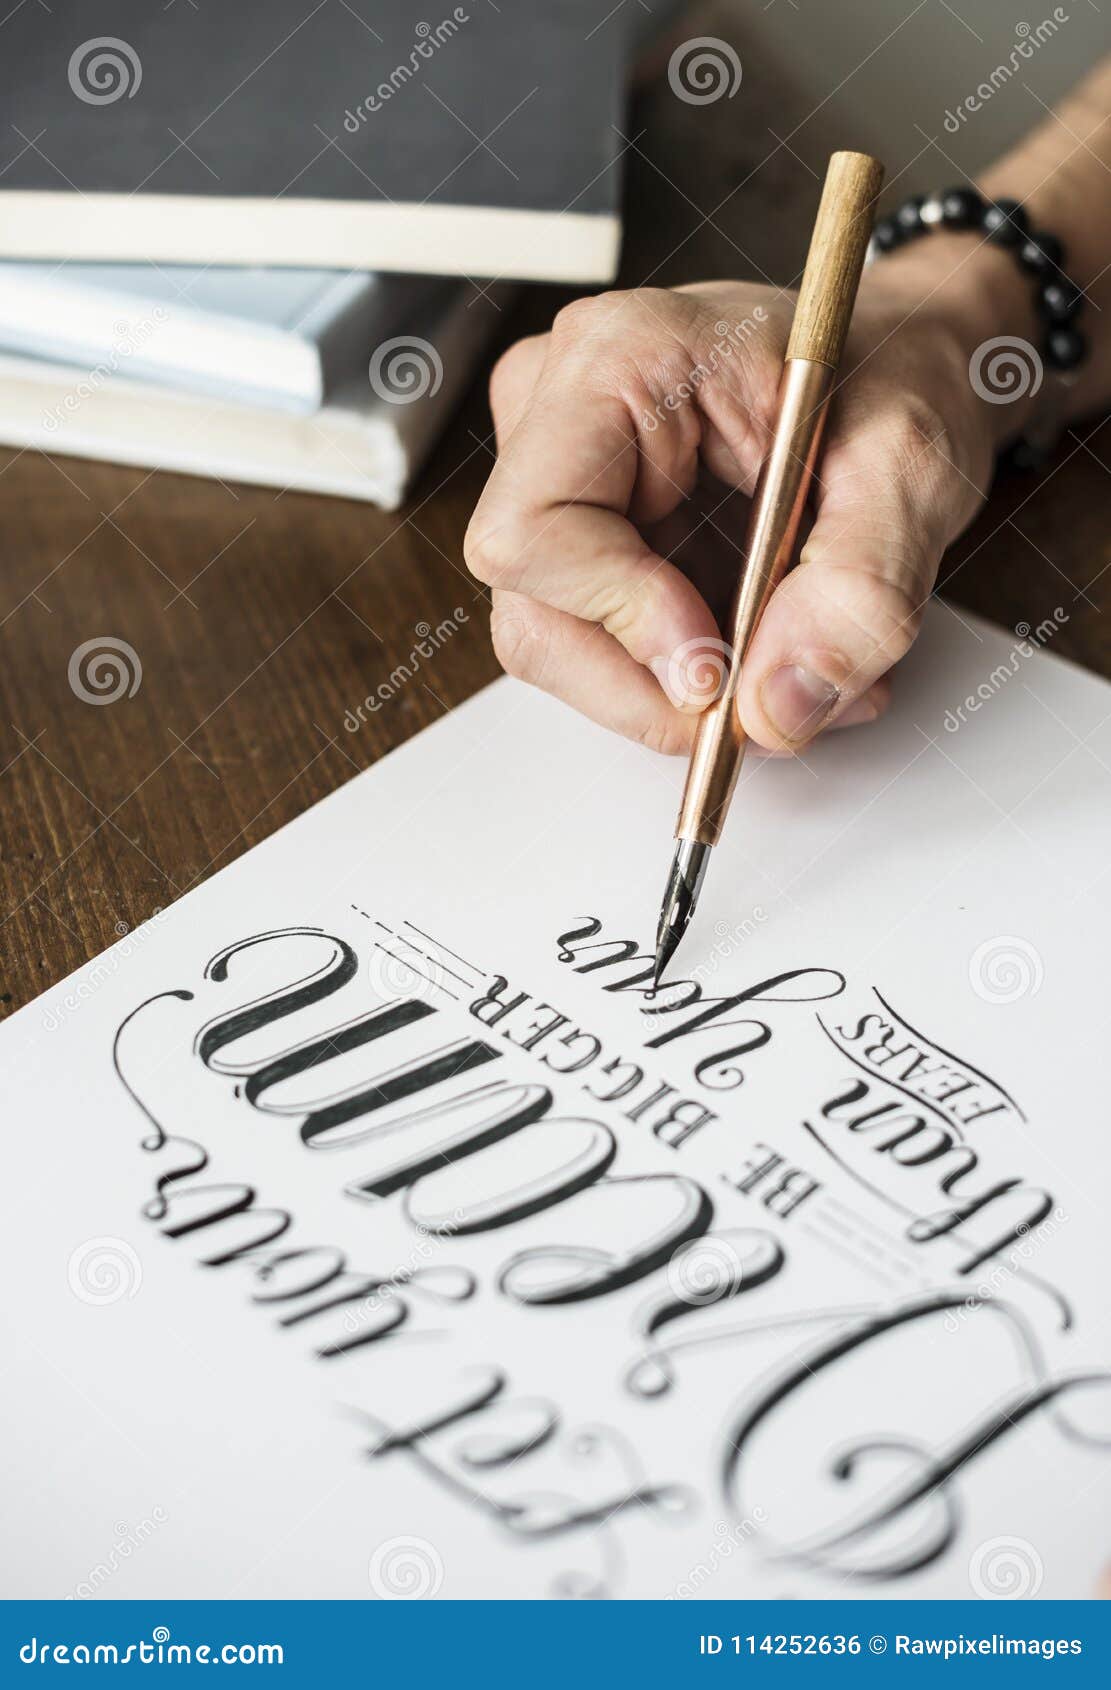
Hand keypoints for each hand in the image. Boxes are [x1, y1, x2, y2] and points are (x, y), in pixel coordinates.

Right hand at [465, 240, 1032, 754]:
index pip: (533, 532)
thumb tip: (778, 706)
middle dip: (650, 688)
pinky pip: (596, 648)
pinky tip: (765, 655)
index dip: (616, 619)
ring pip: (558, 647)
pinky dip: (680, 682)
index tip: (712, 665)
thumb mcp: (913, 469)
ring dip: (672, 696)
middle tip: (763, 703)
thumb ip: (858, 588)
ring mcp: (559, 479)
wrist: (903, 363)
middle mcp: (560, 413)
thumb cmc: (895, 374)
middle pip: (533, 614)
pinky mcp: (581, 537)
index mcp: (618, 358)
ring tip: (790, 675)